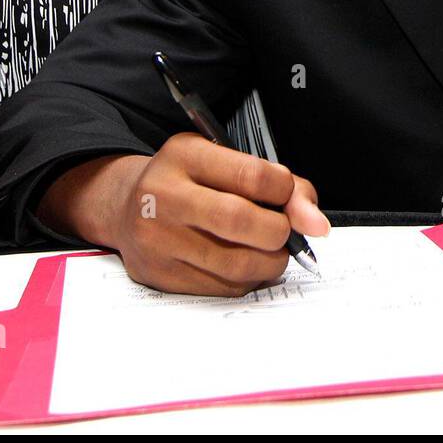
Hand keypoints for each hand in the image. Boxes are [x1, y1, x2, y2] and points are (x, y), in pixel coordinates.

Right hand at [43, 134, 330, 295]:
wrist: (126, 206)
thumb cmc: (191, 181)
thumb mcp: (226, 162)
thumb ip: (281, 184)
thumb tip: (316, 224)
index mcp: (184, 155)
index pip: (254, 176)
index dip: (285, 192)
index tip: (286, 197)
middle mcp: (163, 194)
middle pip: (242, 221)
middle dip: (279, 232)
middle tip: (283, 231)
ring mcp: (156, 238)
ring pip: (236, 262)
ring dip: (270, 261)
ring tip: (271, 250)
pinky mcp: (158, 274)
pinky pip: (222, 286)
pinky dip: (247, 278)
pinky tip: (244, 263)